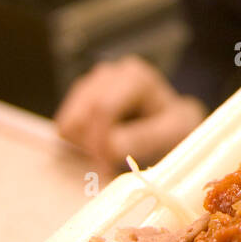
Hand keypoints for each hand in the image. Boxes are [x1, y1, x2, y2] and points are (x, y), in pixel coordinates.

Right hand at [54, 55, 206, 171]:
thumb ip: (142, 138)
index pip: (102, 108)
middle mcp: (108, 74)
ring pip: (68, 121)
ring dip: (82, 145)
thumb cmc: (174, 127)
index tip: (104, 167)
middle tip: (104, 167)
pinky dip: (78, 142)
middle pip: (80, 114)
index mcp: (134, 77)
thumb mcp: (170, 133)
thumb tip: (108, 147)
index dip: (99, 140)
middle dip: (89, 144)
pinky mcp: (80, 99)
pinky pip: (66, 126)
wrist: (171, 123)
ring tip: (106, 157)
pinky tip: (98, 149)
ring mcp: (91, 83)